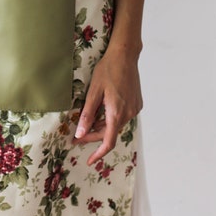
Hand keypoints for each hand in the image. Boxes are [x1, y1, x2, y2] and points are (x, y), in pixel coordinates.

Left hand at [73, 45, 142, 164]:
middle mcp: (128, 114)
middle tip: (78, 135)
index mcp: (116, 113)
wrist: (125, 55)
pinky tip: (103, 111)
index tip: (89, 160)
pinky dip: (112, 118)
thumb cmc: (107, 70)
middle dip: (94, 136)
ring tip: (89, 121)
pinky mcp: (137, 103)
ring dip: (103, 126)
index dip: (98, 153)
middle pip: (110, 133)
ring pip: (116, 125)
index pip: (108, 142)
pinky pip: (123, 116)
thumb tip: (80, 133)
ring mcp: (134, 109)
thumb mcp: (93, 92)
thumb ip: (87, 114)